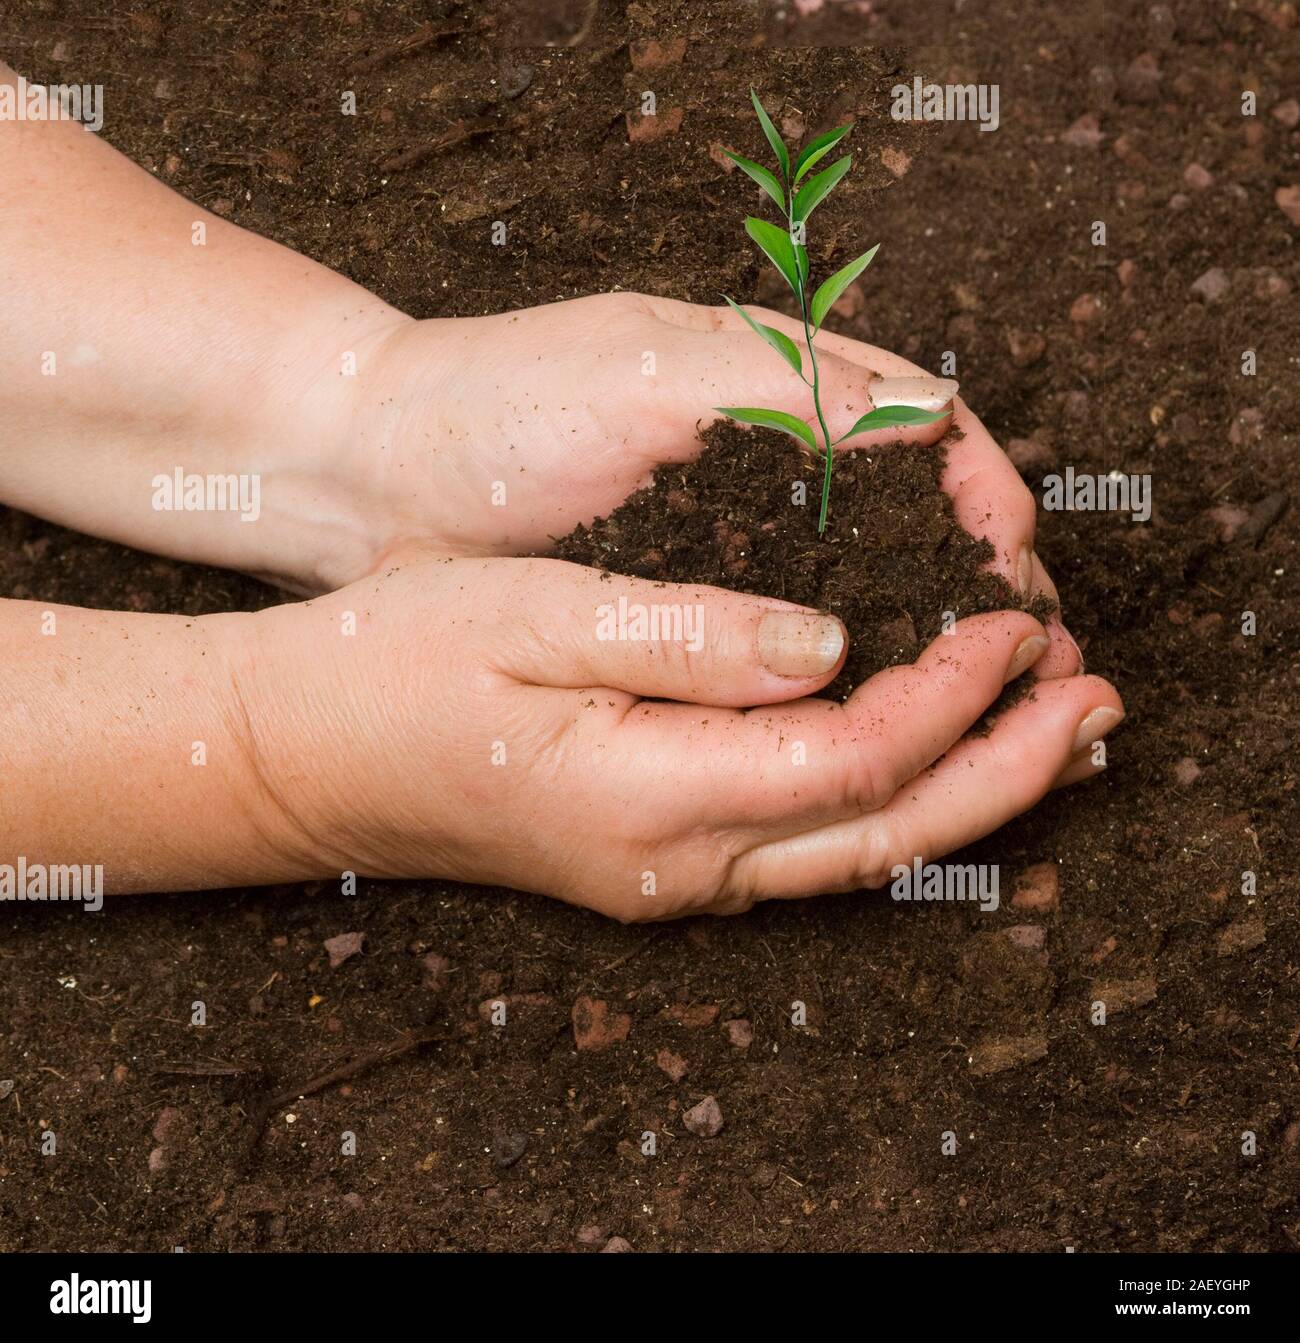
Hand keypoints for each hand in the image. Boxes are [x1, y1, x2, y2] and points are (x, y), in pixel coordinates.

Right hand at [223, 554, 1121, 920]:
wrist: (306, 754)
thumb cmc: (400, 667)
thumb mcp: (539, 616)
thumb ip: (692, 634)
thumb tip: (832, 642)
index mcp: (651, 792)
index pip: (852, 752)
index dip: (949, 689)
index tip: (1012, 616)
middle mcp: (678, 862)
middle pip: (887, 833)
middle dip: (1008, 769)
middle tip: (1100, 701)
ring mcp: (670, 878)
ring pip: (859, 856)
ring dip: (969, 793)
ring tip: (1058, 732)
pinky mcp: (660, 863)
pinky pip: (811, 848)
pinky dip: (895, 804)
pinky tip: (934, 758)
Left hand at [335, 293, 1080, 676]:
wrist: (383, 473)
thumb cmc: (500, 406)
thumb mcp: (643, 373)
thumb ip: (781, 388)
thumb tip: (931, 427)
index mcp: (784, 381)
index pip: (931, 432)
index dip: (987, 501)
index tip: (1014, 575)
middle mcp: (781, 459)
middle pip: (923, 517)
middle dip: (986, 586)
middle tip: (1041, 666)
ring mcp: (742, 533)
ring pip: (875, 586)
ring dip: (936, 642)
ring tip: (995, 706)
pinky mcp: (699, 597)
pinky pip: (800, 638)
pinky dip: (854, 674)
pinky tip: (881, 718)